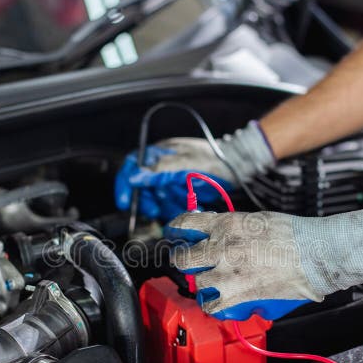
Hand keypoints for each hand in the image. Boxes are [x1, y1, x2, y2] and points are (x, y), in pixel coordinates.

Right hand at [114, 122, 273, 221]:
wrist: (237, 166)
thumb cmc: (214, 158)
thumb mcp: (185, 163)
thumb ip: (159, 169)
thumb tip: (135, 176)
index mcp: (160, 152)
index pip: (132, 165)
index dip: (125, 183)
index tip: (126, 201)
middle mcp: (162, 165)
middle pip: (142, 186)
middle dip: (146, 200)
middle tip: (153, 210)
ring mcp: (171, 178)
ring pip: (156, 197)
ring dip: (162, 205)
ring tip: (174, 206)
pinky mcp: (180, 190)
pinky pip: (169, 203)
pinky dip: (173, 208)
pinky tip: (182, 207)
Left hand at [166, 209, 362, 319]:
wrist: (315, 254)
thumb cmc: (294, 234)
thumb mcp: (258, 219)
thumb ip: (234, 226)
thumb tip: (219, 230)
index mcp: (226, 224)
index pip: (186, 223)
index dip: (177, 229)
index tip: (176, 233)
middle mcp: (220, 248)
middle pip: (183, 258)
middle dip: (183, 260)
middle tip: (189, 262)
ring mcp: (226, 273)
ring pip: (196, 282)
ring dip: (202, 282)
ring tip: (212, 282)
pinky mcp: (237, 294)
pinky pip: (211, 304)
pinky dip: (212, 304)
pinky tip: (217, 301)